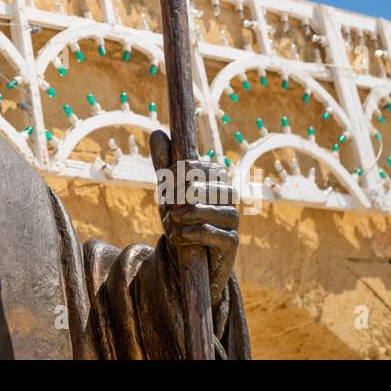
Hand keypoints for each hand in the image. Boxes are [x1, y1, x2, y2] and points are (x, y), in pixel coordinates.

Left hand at [149, 128, 237, 307]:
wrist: (190, 259)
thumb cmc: (182, 219)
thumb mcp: (169, 192)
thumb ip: (164, 165)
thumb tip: (157, 132)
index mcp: (215, 180)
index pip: (199, 167)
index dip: (179, 173)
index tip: (165, 185)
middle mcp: (228, 197)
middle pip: (209, 188)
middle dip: (183, 195)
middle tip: (167, 205)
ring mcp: (232, 220)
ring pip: (218, 211)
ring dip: (189, 214)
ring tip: (171, 220)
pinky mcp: (232, 243)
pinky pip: (219, 234)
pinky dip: (195, 233)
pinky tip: (179, 235)